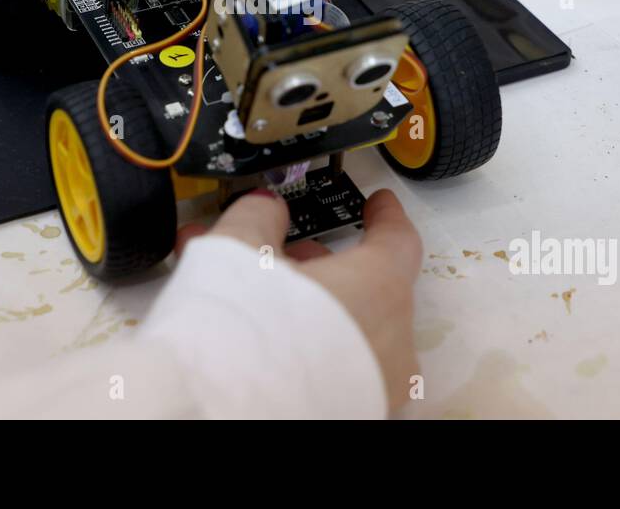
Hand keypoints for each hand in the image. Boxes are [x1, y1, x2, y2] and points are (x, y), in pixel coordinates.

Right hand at [175, 188, 422, 413]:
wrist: (221, 417)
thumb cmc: (244, 329)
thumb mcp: (237, 248)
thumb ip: (258, 217)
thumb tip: (266, 208)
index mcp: (379, 288)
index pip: (398, 240)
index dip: (384, 216)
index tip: (377, 203)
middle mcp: (389, 342)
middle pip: (366, 289)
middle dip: (323, 268)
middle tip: (280, 255)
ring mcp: (373, 388)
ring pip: (346, 331)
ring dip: (308, 307)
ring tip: (250, 296)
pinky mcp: (346, 414)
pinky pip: (330, 368)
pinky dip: (302, 344)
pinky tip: (255, 338)